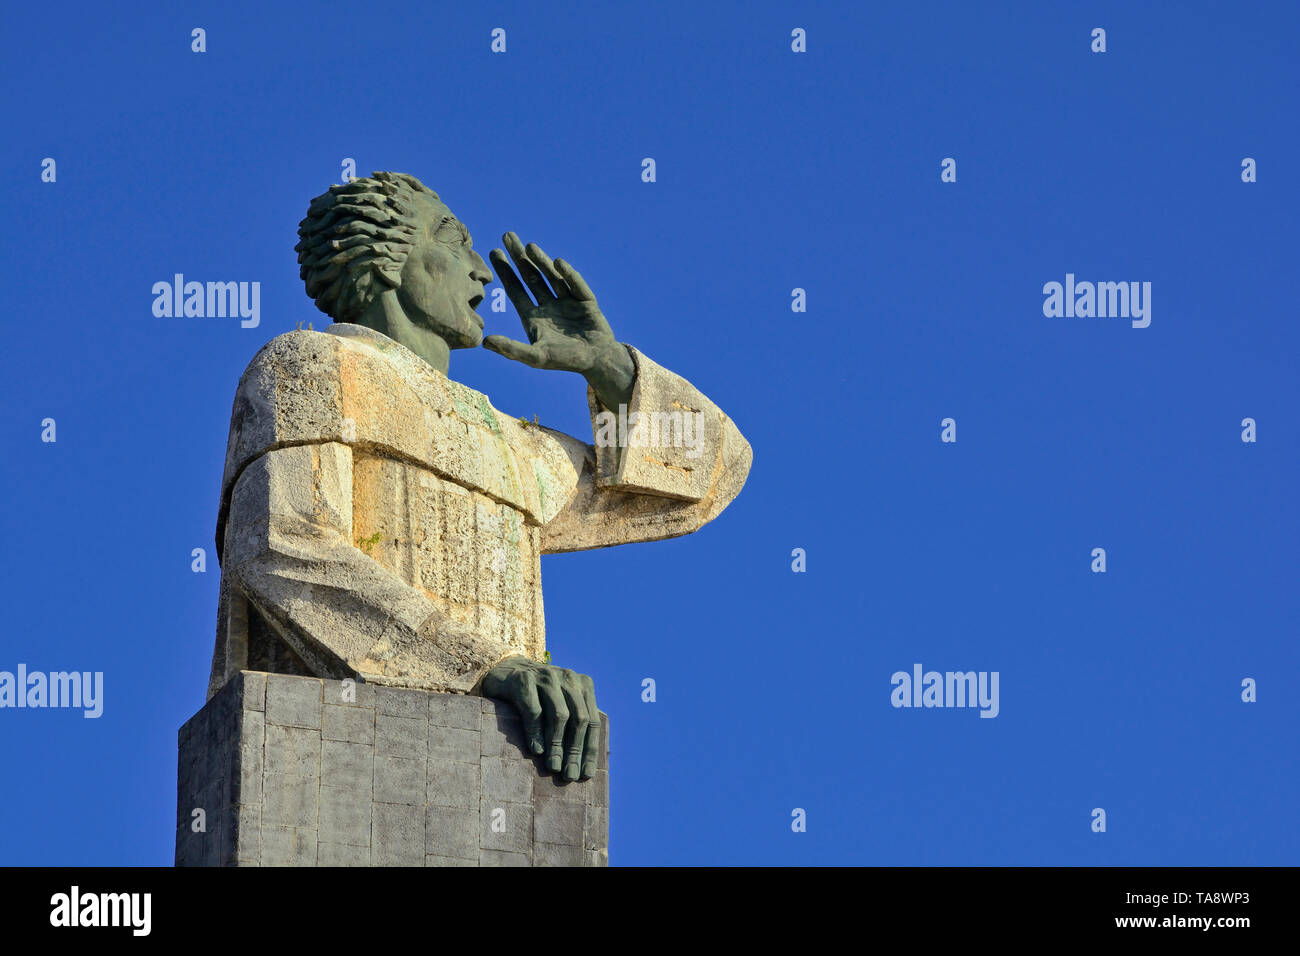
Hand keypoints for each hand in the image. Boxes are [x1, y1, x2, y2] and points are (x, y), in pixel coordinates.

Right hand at [480, 656, 601, 780]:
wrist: (504, 670)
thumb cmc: (536, 695)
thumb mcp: (559, 703)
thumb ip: (574, 721)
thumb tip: (584, 762)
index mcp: (582, 684)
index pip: (592, 720)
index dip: (590, 749)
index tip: (586, 774)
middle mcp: (568, 677)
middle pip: (578, 719)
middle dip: (575, 751)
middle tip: (569, 775)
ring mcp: (546, 676)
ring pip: (559, 716)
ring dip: (557, 745)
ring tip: (553, 767)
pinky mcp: (524, 680)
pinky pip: (534, 711)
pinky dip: (536, 733)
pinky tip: (536, 751)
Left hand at [484, 232, 634, 409]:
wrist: (598, 362)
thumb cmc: (565, 361)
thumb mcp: (535, 357)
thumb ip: (511, 349)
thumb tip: (484, 342)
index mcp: (534, 317)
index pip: (515, 289)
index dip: (505, 271)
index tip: (493, 251)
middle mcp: (548, 306)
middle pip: (530, 276)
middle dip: (519, 256)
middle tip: (507, 235)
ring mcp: (567, 301)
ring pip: (551, 276)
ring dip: (540, 261)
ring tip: (529, 246)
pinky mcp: (586, 301)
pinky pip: (575, 284)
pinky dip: (567, 274)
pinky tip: (558, 263)